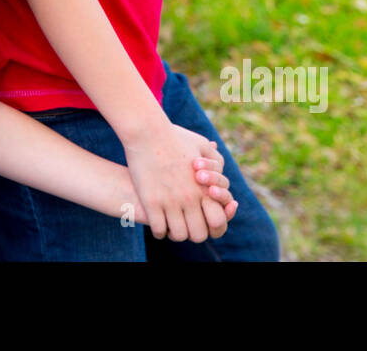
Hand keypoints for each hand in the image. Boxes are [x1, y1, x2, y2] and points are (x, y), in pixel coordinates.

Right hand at [123, 124, 232, 241]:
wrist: (146, 132)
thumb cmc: (173, 136)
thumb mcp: (200, 145)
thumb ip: (214, 160)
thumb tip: (219, 169)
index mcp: (204, 188)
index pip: (217, 222)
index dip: (211, 226)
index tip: (202, 219)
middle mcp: (189, 198)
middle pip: (198, 234)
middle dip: (193, 232)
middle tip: (186, 225)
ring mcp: (170, 201)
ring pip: (178, 235)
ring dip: (175, 232)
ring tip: (171, 225)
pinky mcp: (151, 202)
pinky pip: (158, 229)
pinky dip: (159, 230)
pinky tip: (157, 222)